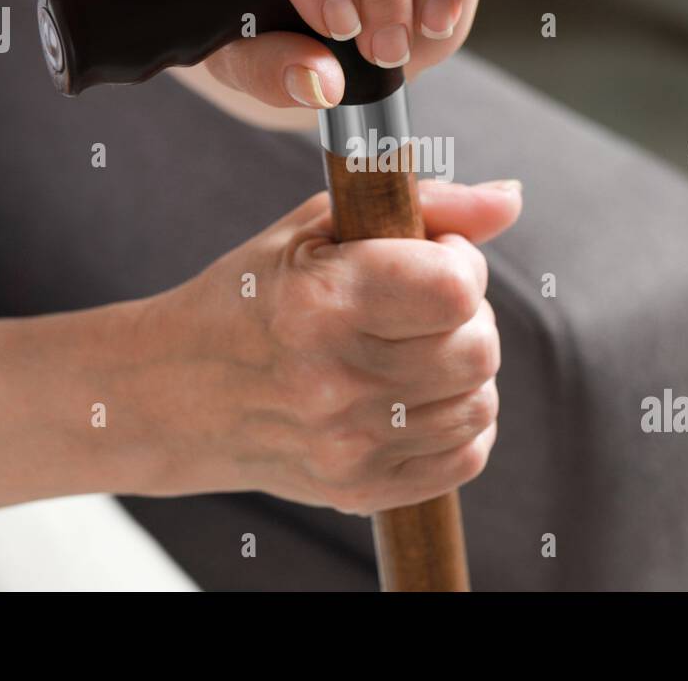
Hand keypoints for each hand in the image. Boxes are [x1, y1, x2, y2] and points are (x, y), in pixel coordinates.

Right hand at [128, 179, 521, 513]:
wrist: (176, 391)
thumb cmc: (252, 296)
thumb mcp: (318, 227)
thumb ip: (425, 202)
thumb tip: (512, 197)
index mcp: (321, 302)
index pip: (456, 288)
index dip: (459, 262)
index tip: (431, 257)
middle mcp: (334, 381)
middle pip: (478, 349)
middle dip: (467, 316)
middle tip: (421, 306)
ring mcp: (348, 446)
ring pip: (481, 403)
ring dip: (462, 369)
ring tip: (412, 350)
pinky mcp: (359, 490)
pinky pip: (466, 456)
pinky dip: (456, 421)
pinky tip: (414, 396)